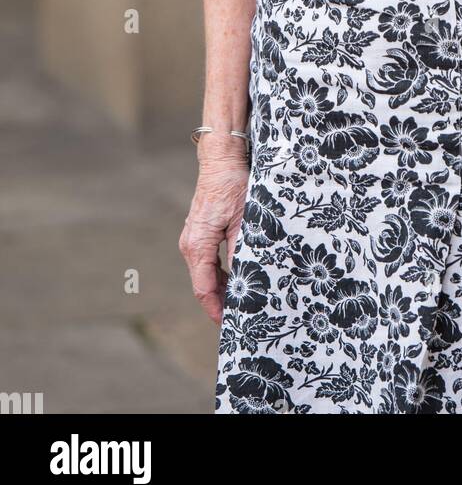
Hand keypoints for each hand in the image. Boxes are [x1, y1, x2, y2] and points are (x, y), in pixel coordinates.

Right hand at [178, 156, 249, 324]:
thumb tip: (247, 278)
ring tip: (242, 302)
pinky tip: (236, 279)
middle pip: (203, 284)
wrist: (221, 159)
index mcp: (198, 245)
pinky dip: (220, 274)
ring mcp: (193, 238)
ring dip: (222, 289)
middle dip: (220, 303)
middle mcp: (190, 245)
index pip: (203, 288)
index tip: (228, 326)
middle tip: (242, 317)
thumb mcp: (244, 219)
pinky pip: (207, 261)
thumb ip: (243, 250)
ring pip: (206, 273)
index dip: (215, 309)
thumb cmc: (232, 185)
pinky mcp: (199, 232)